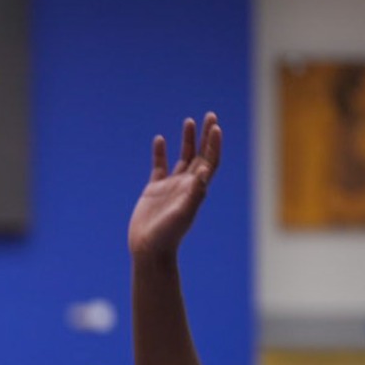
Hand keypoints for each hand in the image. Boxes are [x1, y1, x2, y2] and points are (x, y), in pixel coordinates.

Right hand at [128, 114, 220, 261]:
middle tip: (210, 115)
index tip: (215, 126)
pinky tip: (160, 140)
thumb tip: (205, 171)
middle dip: (206, 135)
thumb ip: (194, 193)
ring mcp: (171, 187)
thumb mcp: (183, 213)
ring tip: (189, 121)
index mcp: (197, 189)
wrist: (149, 249)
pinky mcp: (154, 190)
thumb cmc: (168, 234)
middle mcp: (187, 185)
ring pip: (183, 157)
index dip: (214, 144)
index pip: (210, 161)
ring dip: (187, 140)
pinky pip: (159, 166)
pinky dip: (160, 153)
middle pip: (201, 155)